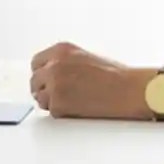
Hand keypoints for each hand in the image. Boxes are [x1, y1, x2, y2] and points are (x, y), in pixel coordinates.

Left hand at [29, 42, 151, 119]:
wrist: (128, 90)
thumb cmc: (116, 76)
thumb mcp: (86, 58)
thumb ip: (65, 63)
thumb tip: (51, 76)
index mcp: (61, 50)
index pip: (37, 63)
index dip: (43, 74)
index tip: (48, 81)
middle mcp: (54, 65)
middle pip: (34, 81)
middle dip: (44, 89)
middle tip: (60, 96)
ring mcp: (54, 84)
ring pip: (40, 98)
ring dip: (52, 102)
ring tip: (75, 102)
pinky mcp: (58, 103)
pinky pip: (52, 112)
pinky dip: (63, 113)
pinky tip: (80, 108)